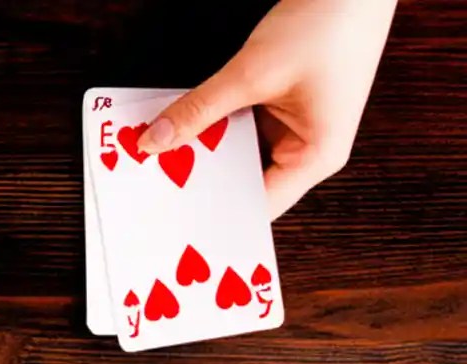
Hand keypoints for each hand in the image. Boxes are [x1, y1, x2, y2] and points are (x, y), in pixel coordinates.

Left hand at [136, 0, 398, 218]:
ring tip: (154, 166)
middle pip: (242, 183)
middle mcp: (305, 151)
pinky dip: (210, 129)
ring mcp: (291, 130)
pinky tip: (176, 130)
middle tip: (150, 194)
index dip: (214, 216)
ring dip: (200, 155)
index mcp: (315, 158)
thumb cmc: (326, 27)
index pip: (256, 207)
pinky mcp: (278, 109)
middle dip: (199, 185)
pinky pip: (237, 129)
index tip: (170, 223)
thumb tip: (153, 141)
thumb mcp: (251, 74)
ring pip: (235, 155)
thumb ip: (199, 110)